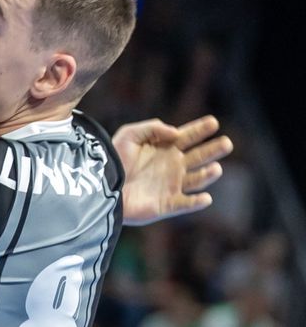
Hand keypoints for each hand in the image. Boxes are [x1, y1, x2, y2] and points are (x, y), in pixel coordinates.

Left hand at [114, 114, 232, 225]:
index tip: (213, 122)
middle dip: (214, 149)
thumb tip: (176, 133)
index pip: (189, 136)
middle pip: (200, 156)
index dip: (201, 129)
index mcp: (165, 148)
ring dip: (208, 175)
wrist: (101, 186)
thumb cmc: (114, 160)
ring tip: (215, 168)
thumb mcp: (128, 135)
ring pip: (197, 179)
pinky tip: (205, 198)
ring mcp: (171, 185)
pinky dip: (197, 202)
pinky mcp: (166, 204)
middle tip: (226, 143)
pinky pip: (186, 204)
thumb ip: (152, 128)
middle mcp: (173, 166)